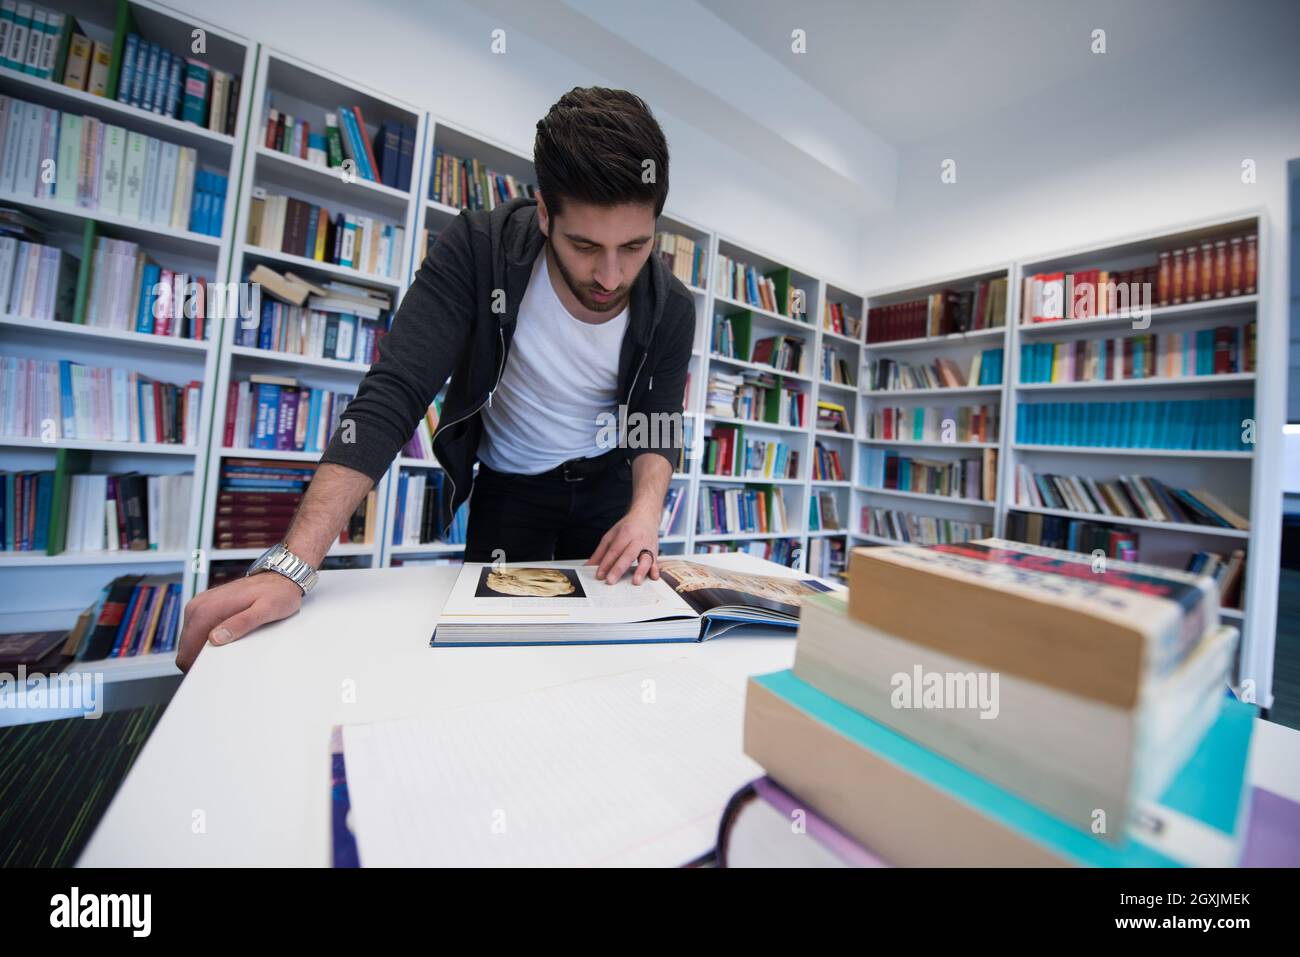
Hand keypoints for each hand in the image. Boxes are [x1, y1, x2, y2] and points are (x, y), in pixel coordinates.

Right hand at [176, 572, 302, 671]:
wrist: (280, 576)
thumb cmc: (276, 593)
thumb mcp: (266, 610)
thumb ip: (242, 623)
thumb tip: (215, 638)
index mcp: (206, 610)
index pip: (186, 652)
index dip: (198, 667)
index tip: (216, 671)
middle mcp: (197, 606)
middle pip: (186, 648)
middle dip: (202, 658)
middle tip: (229, 660)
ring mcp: (200, 605)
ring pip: (191, 641)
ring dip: (205, 648)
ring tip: (232, 646)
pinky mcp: (205, 605)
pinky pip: (198, 631)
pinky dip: (208, 639)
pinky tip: (228, 637)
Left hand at [587, 504, 660, 584]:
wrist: (646, 516)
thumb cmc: (628, 527)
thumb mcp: (611, 536)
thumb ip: (600, 553)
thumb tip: (589, 566)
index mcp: (625, 533)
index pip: (614, 550)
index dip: (606, 563)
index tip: (600, 575)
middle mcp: (637, 540)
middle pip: (628, 555)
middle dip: (619, 569)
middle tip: (611, 581)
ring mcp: (648, 546)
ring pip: (645, 559)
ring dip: (641, 570)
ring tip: (635, 582)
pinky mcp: (655, 552)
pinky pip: (656, 562)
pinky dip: (656, 569)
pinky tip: (653, 577)